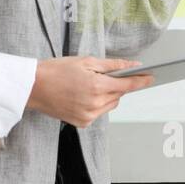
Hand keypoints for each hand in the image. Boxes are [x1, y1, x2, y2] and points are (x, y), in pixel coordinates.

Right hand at [27, 56, 153, 127]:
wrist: (33, 87)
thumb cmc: (56, 70)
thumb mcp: (86, 61)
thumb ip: (112, 65)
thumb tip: (132, 66)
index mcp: (97, 86)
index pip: (127, 86)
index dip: (141, 81)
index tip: (151, 77)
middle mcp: (95, 103)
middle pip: (119, 95)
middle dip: (117, 85)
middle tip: (103, 76)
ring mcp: (88, 115)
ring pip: (110, 105)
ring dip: (107, 96)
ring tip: (89, 85)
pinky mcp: (82, 123)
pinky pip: (98, 113)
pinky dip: (96, 104)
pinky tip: (82, 95)